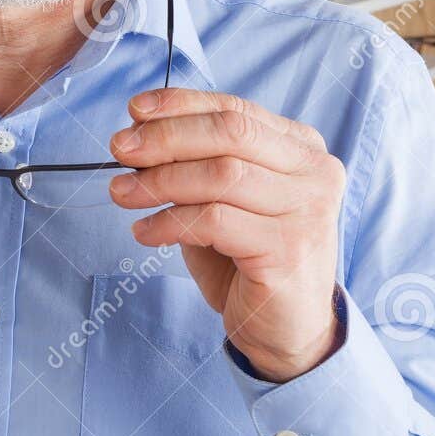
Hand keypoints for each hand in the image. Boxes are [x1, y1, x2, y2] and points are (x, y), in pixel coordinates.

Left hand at [108, 88, 345, 381]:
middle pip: (230, 133)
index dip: (181, 105)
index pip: (235, 109)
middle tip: (120, 149)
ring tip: (122, 193)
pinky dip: (170, 222)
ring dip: (160, 181)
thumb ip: (198, 164)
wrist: (286, 330)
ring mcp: (307, 210)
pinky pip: (214, 221)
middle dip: (166, 137)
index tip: (134, 111)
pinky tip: (145, 232)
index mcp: (301, 148)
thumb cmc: (249, 260)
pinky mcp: (288, 248)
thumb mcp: (225, 200)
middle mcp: (315, 172)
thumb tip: (138, 132)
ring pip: (221, 174)